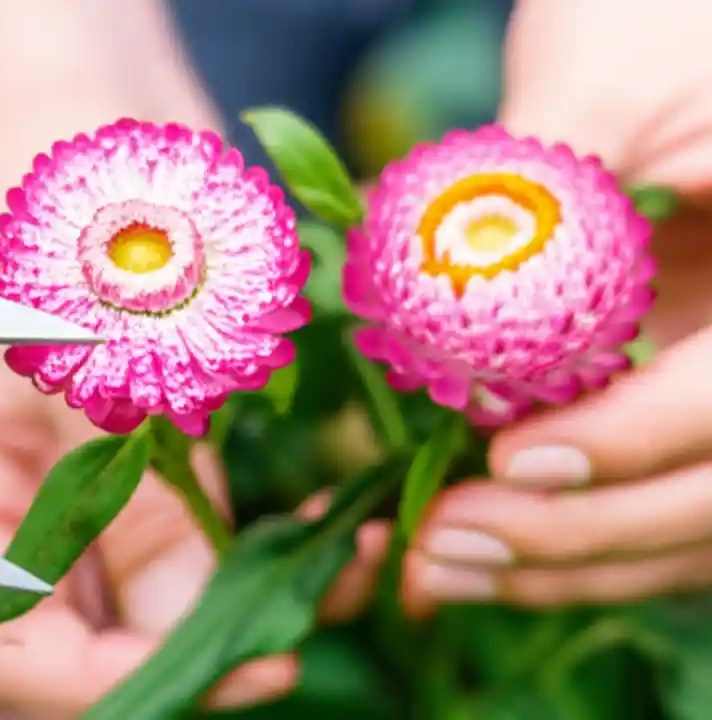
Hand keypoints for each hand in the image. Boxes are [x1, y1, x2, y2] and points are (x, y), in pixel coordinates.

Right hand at [0, 4, 388, 714]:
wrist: (49, 60)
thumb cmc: (37, 184)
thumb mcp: (94, 359)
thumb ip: (142, 510)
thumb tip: (205, 644)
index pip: (10, 662)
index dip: (122, 692)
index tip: (250, 671)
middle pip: (81, 638)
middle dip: (195, 653)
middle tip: (304, 639)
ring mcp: (57, 465)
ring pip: (144, 584)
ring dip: (239, 594)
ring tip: (345, 571)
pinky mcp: (121, 427)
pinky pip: (182, 516)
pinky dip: (248, 533)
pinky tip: (324, 522)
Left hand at [405, 0, 711, 612]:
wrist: (681, 33)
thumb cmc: (661, 20)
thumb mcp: (604, 73)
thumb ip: (531, 190)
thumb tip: (425, 306)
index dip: (634, 440)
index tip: (513, 461)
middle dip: (584, 532)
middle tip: (444, 545)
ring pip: (694, 525)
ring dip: (568, 562)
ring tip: (435, 568)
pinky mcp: (697, 414)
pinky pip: (657, 507)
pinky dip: (571, 545)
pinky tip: (470, 551)